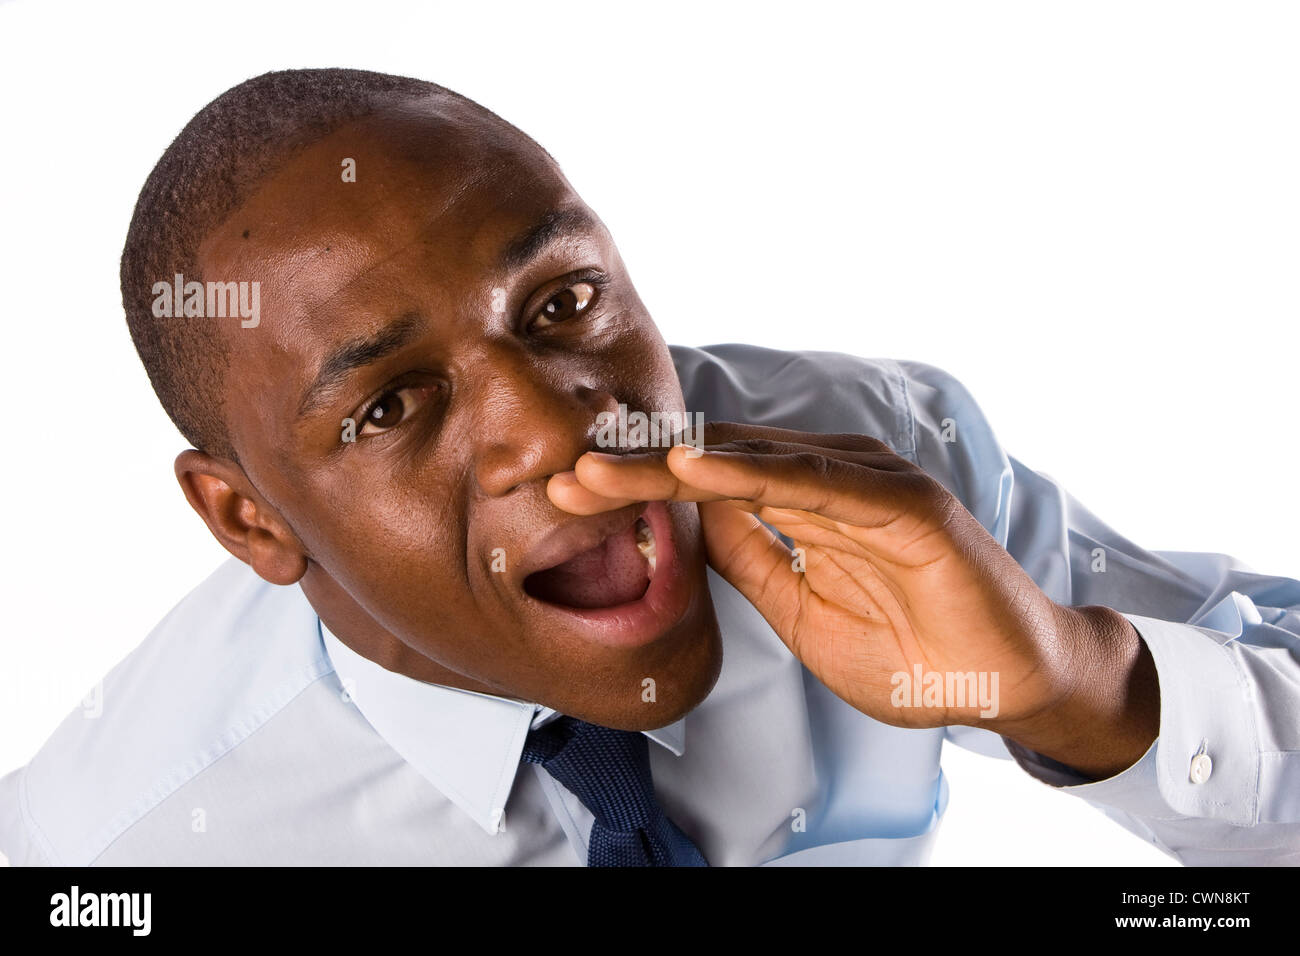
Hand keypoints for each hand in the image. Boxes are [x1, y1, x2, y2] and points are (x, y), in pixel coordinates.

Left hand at [548, 423, 1157, 778]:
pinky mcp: (906, 504)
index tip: (566, 495)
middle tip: (561, 473)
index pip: (706, 486)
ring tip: (604, 467)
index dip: (636, 487)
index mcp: (805, 504)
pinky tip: (696, 471)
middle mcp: (832, 480)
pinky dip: (756, 474)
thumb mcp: (803, 613)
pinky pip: (818, 485)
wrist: (1008, 682)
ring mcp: (868, 486)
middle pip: (717, 463)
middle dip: (637, 468)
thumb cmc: (912, 649)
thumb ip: (754, 561)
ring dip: (673, 465)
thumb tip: (693, 526)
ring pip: (755, 463)